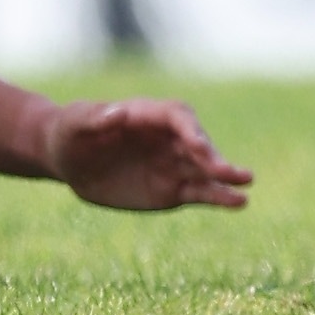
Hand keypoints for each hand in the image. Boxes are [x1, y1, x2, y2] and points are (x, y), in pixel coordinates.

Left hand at [35, 98, 252, 212]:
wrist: (68, 159)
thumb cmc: (70, 132)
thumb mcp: (74, 124)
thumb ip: (94, 118)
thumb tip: (117, 112)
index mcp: (146, 114)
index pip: (177, 116)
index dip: (191, 130)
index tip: (198, 147)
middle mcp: (166, 137)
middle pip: (198, 143)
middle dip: (213, 157)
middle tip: (232, 173)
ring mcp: (171, 163)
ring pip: (204, 170)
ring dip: (224, 178)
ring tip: (246, 187)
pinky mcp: (172, 189)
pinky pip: (198, 192)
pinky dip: (217, 198)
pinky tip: (237, 202)